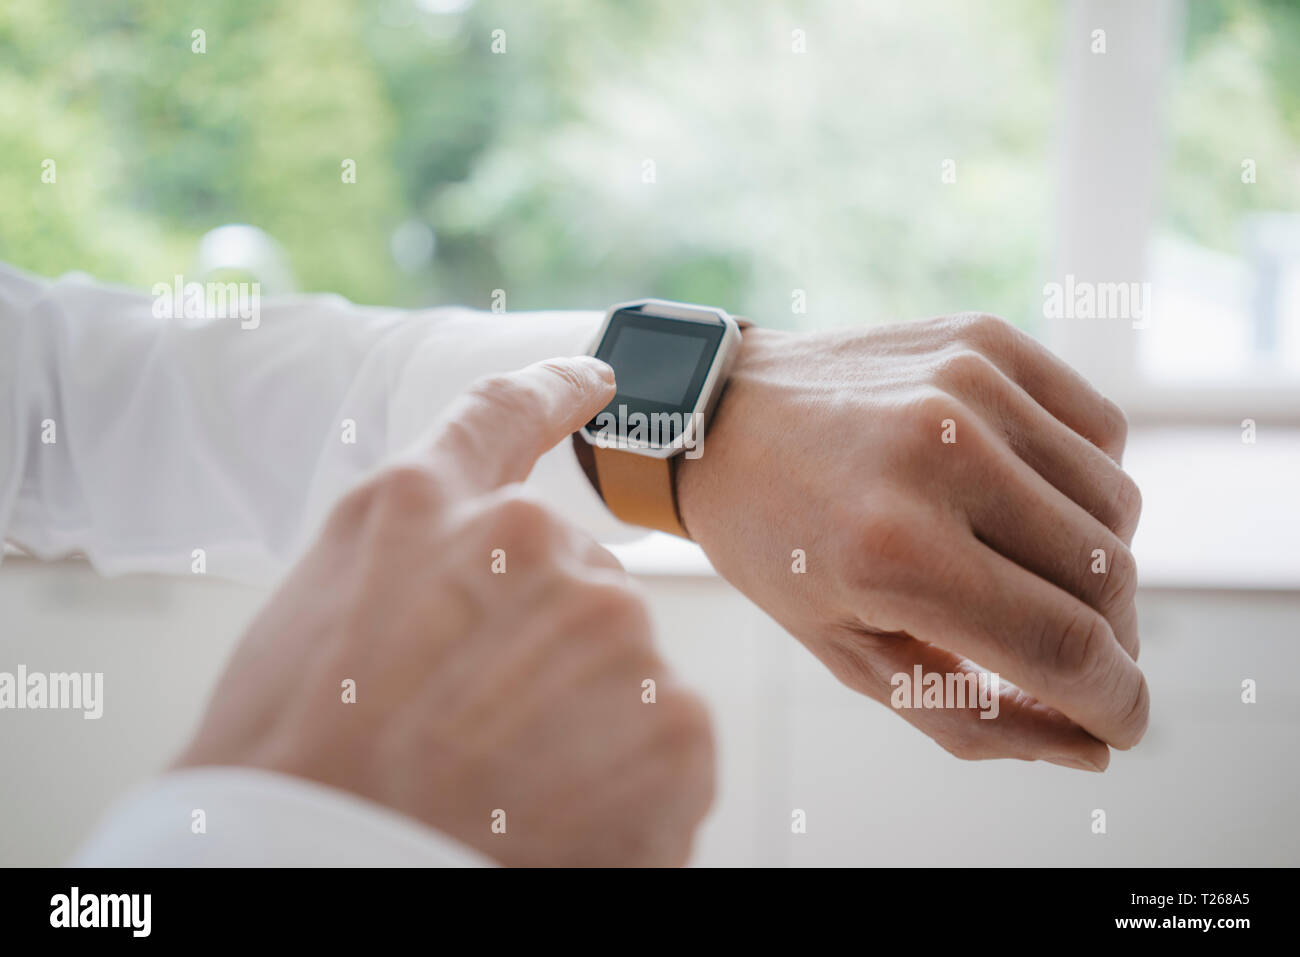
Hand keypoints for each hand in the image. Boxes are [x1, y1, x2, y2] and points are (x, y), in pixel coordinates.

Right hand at [177, 356, 714, 865]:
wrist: (318, 880)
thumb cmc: (289, 772)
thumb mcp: (308, 625)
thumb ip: (406, 567)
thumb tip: (466, 581)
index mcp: (421, 505)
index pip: (504, 415)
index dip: (555, 390)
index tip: (597, 378)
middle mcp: (525, 541)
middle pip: (575, 577)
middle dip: (543, 645)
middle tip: (478, 727)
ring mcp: (607, 625)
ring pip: (621, 663)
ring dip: (581, 719)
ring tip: (505, 783)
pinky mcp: (672, 716)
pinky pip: (664, 738)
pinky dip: (627, 782)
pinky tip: (560, 816)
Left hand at [678, 313, 1146, 770]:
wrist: (721, 419)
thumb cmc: (777, 549)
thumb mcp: (848, 654)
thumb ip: (971, 715)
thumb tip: (1091, 744)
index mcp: (891, 551)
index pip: (1065, 645)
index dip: (1116, 703)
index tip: (1124, 724)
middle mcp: (937, 455)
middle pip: (1107, 577)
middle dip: (1110, 640)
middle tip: (1074, 657)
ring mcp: (966, 386)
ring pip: (1118, 504)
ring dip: (1100, 563)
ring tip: (1034, 574)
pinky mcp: (984, 340)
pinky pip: (1101, 431)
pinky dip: (1087, 483)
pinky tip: (1027, 501)